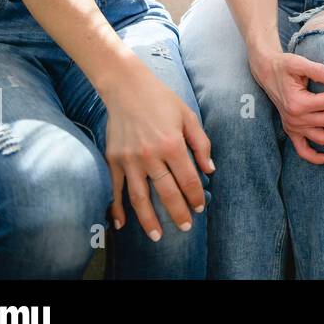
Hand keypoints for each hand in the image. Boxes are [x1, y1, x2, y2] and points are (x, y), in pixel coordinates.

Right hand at [103, 61, 212, 239]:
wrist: (126, 87)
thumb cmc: (162, 100)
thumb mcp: (189, 116)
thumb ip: (201, 144)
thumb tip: (210, 170)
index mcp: (173, 145)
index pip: (188, 179)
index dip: (196, 196)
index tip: (200, 207)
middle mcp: (151, 156)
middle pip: (167, 193)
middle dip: (178, 212)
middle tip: (186, 227)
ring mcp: (130, 160)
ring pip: (141, 197)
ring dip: (149, 219)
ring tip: (157, 236)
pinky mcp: (114, 160)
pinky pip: (116, 189)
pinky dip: (118, 208)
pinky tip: (122, 224)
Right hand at [250, 49, 323, 165]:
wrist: (266, 71)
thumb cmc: (283, 65)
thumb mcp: (299, 62)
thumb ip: (319, 70)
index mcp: (298, 103)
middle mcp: (295, 119)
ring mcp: (293, 127)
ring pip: (323, 138)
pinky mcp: (291, 131)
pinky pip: (303, 151)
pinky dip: (315, 158)